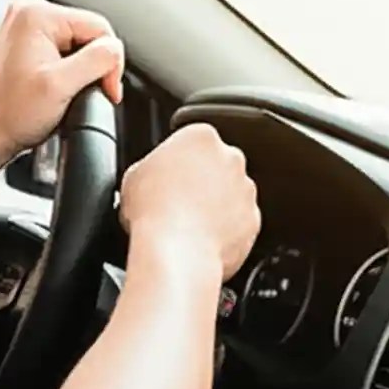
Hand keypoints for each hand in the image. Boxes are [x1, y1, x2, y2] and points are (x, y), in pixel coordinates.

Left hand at [0, 1, 125, 158]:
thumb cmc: (13, 114)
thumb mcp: (62, 85)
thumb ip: (97, 61)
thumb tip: (116, 50)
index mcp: (37, 16)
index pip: (99, 26)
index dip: (110, 60)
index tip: (107, 89)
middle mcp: (28, 14)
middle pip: (90, 33)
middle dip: (96, 65)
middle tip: (87, 93)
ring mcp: (26, 29)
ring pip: (79, 44)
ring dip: (84, 70)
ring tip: (69, 92)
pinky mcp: (27, 44)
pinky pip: (65, 51)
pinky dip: (71, 71)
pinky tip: (61, 88)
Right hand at [120, 124, 260, 281]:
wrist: (177, 252)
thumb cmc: (153, 212)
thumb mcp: (134, 176)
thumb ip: (152, 167)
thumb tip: (153, 176)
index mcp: (201, 137)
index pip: (193, 142)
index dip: (179, 162)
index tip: (169, 177)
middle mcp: (231, 159)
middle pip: (217, 166)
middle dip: (202, 182)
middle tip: (178, 202)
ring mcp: (246, 190)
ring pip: (232, 194)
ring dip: (216, 206)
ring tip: (189, 226)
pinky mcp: (254, 219)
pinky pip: (240, 222)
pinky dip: (227, 230)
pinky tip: (202, 240)